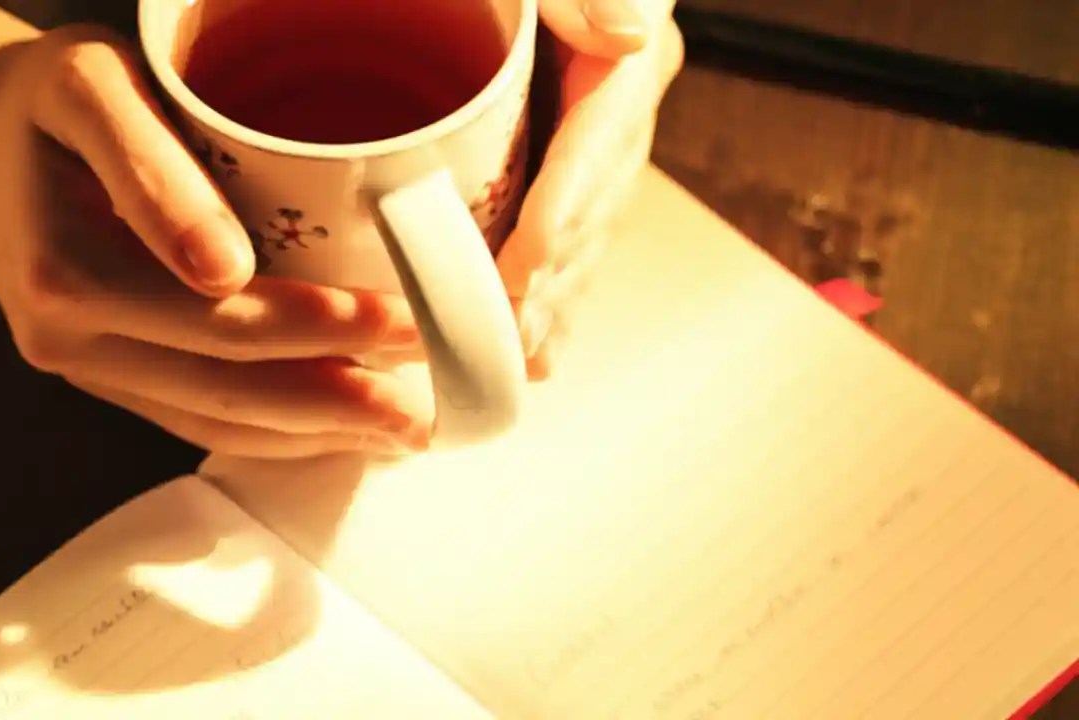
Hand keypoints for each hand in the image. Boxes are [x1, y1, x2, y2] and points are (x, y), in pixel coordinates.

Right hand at [0, 26, 428, 457]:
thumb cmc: (46, 104)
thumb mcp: (88, 88)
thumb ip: (149, 167)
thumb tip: (221, 269)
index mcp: (67, 272)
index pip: (224, 323)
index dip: (326, 331)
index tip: (410, 325)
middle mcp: (69, 340)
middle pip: (229, 389)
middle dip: (341, 400)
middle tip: (434, 404)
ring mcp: (86, 369)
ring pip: (217, 422)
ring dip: (318, 434)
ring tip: (406, 433)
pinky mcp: (105, 378)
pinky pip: (195, 420)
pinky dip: (273, 433)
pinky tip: (335, 435)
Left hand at [499, 0, 683, 378]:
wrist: (556, 8)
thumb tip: (627, 36)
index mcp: (629, 62)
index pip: (603, 134)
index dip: (568, 199)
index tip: (532, 253)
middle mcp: (628, 119)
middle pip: (597, 207)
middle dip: (553, 275)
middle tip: (508, 327)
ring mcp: (609, 162)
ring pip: (588, 243)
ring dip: (553, 304)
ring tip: (517, 359)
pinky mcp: (582, 191)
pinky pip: (576, 253)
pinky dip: (557, 307)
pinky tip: (537, 359)